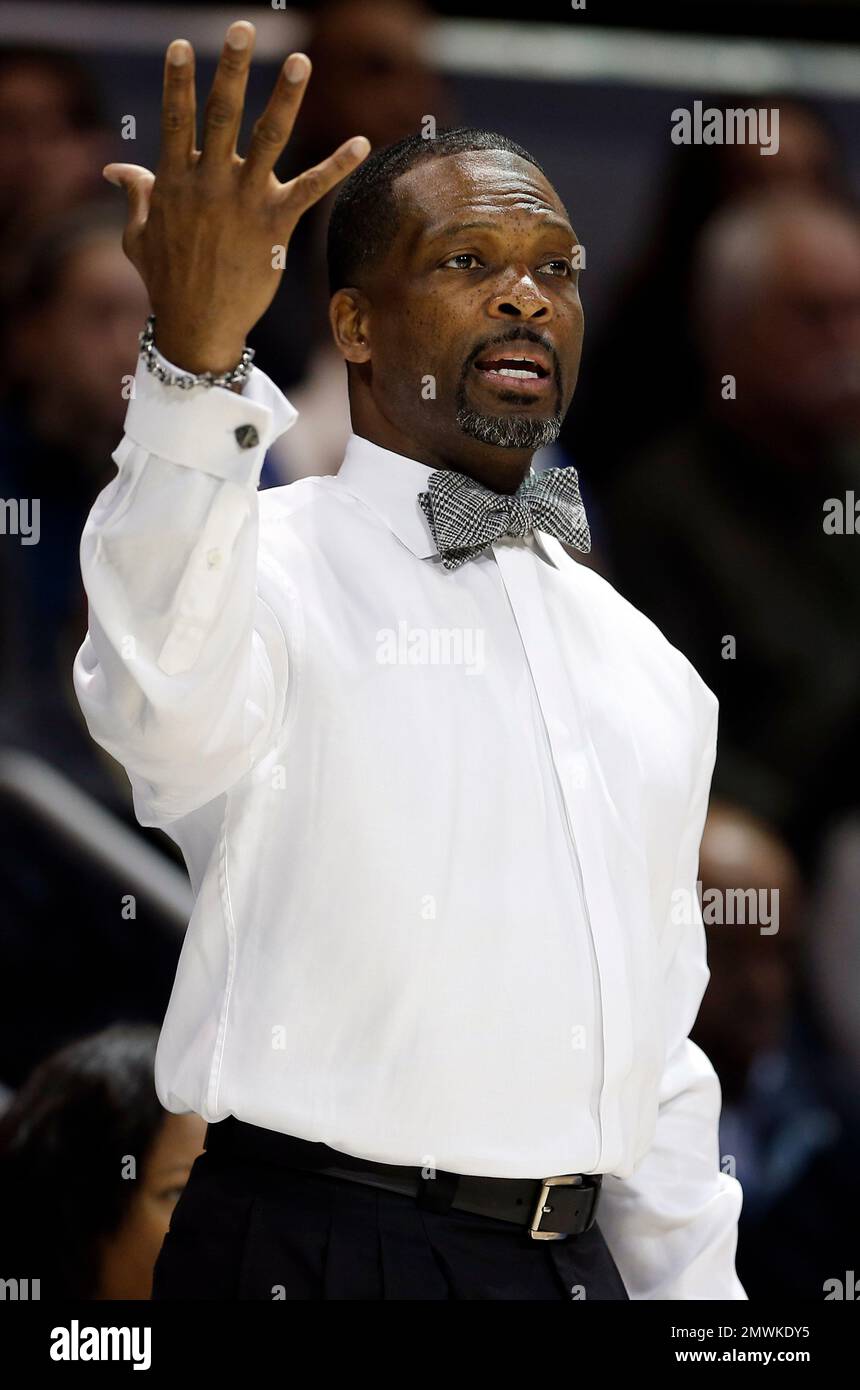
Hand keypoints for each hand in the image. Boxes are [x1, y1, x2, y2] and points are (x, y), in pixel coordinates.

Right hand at [103, 20, 369, 373]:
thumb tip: (117, 169)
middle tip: (242, 28)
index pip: (176, 119)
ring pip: (268, 140)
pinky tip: (362, 142)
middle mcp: (210, 184)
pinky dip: (337, 166)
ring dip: (286, 99)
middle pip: (223, 115)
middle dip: (232, 69)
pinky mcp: (276, 226)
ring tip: (301, 60)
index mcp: (174, 181)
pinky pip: (310, 189)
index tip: (181, 44)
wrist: (198, 327)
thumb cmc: (167, 282)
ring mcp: (244, 203)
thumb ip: (136, 196)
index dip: (179, 81)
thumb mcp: (140, 237)